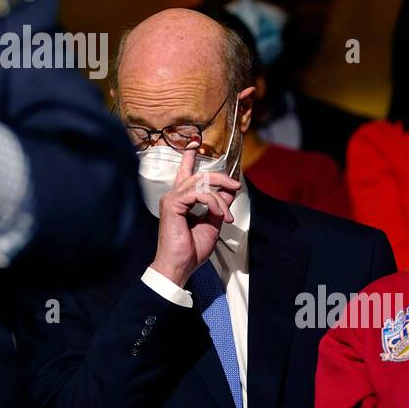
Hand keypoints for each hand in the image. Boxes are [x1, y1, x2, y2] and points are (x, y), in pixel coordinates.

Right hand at [149, 145, 239, 287]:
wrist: (180, 266)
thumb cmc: (191, 250)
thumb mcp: (212, 224)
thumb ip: (219, 207)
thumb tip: (229, 193)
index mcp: (181, 200)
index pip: (185, 172)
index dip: (189, 155)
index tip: (195, 141)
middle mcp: (174, 196)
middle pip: (200, 174)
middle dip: (221, 178)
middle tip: (236, 186)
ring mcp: (172, 198)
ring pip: (202, 183)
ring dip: (221, 198)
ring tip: (227, 215)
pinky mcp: (173, 204)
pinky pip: (200, 194)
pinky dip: (214, 203)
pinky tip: (220, 215)